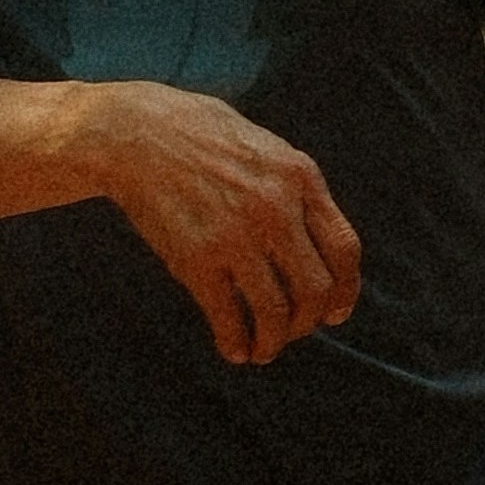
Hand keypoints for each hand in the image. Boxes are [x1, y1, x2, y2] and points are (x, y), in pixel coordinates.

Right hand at [74, 85, 361, 366]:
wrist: (139, 134)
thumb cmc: (205, 139)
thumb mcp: (270, 151)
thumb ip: (297, 193)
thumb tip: (319, 245)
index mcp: (301, 178)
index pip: (344, 249)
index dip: (345, 290)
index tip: (336, 313)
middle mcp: (277, 209)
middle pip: (316, 288)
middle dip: (308, 322)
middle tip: (294, 332)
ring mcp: (237, 235)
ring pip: (275, 311)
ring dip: (273, 342)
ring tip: (263, 350)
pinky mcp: (196, 259)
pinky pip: (228, 317)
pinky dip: (235, 343)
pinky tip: (234, 350)